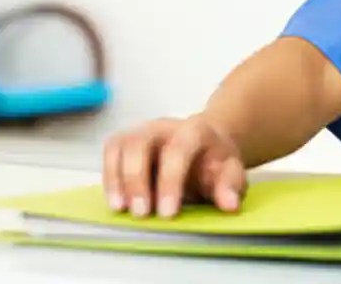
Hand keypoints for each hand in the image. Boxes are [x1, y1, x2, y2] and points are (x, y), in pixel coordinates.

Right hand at [102, 115, 246, 218]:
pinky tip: (116, 202)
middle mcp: (164, 126)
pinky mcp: (125, 141)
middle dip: (137, 180)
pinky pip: (110, 153)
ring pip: (120, 145)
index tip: (168, 213)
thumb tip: (230, 204)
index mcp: (194, 130)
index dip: (171, 181)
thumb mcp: (231, 172)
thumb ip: (231, 185)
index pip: (179, 149)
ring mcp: (141, 131)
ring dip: (117, 179)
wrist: (203, 145)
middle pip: (141, 143)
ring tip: (121, 210)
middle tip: (142, 214)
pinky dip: (109, 178)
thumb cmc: (213, 161)